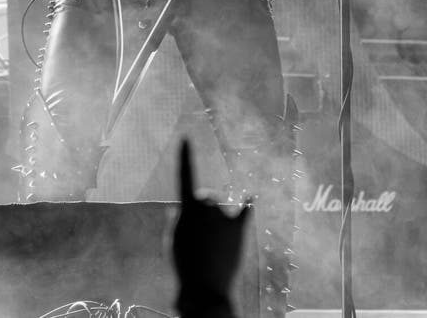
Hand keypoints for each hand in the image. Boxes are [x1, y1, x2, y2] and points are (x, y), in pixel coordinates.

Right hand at [173, 140, 249, 315]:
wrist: (205, 290)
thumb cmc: (185, 264)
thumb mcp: (174, 239)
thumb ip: (179, 219)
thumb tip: (185, 209)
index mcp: (188, 206)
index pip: (184, 175)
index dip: (185, 156)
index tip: (185, 137)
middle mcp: (208, 204)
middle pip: (205, 200)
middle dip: (203, 213)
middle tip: (198, 238)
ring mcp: (225, 215)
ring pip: (220, 211)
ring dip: (217, 223)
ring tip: (212, 247)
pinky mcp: (239, 227)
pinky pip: (245, 211)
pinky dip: (247, 206)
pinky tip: (252, 196)